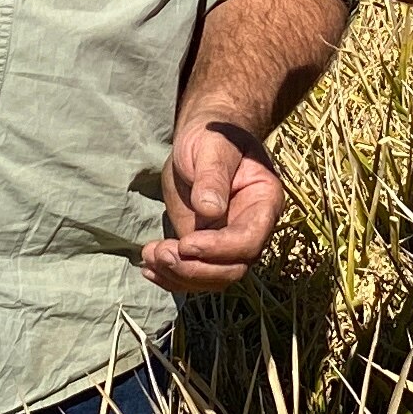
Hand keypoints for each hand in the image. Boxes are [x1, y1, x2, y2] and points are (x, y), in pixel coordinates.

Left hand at [142, 113, 289, 293]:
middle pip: (232, 268)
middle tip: (161, 254)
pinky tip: (148, 267)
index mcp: (264, 203)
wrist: (204, 138)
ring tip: (149, 257)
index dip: (220, 249)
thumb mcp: (213, 146)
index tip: (186, 243)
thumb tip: (210, 211)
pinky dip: (171, 276)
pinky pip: (194, 273)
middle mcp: (251, 229)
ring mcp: (229, 242)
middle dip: (195, 269)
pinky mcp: (206, 247)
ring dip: (179, 276)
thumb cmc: (214, 135)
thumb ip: (213, 176)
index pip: (249, 240)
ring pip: (212, 278)